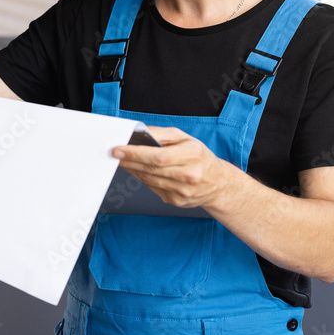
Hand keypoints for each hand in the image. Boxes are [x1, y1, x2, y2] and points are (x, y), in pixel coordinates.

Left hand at [111, 126, 233, 209]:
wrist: (217, 183)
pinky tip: (140, 171)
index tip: (119, 150)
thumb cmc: (199, 157)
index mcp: (192, 155)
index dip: (136, 154)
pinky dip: (144, 179)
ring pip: (150, 180)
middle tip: (115, 155)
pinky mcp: (177, 201)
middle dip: (129, 161)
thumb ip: (162, 134)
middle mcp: (189, 175)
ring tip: (124, 161)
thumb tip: (140, 133)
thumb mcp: (186, 138)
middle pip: (151, 169)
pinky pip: (153, 188)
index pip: (158, 156)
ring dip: (134, 170)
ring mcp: (183, 191)